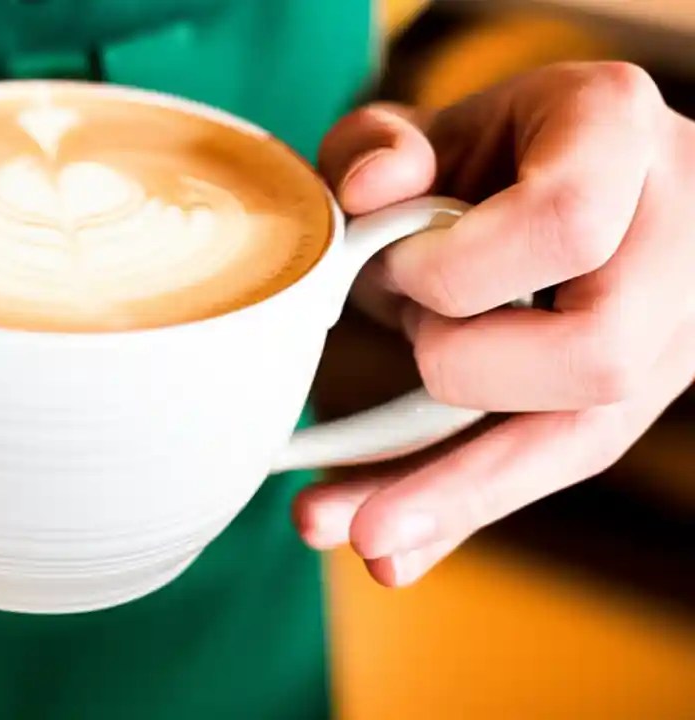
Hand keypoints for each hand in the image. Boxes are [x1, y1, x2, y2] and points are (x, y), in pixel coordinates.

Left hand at [295, 62, 694, 586]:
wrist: (555, 170)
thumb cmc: (483, 148)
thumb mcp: (424, 122)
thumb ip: (378, 147)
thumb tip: (366, 194)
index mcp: (619, 137)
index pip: (566, 223)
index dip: (460, 267)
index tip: (393, 266)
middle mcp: (675, 237)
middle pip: (596, 353)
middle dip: (467, 367)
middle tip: (406, 334)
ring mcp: (669, 328)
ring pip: (582, 437)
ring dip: (455, 491)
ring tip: (358, 536)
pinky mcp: (632, 395)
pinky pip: (551, 466)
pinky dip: (461, 507)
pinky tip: (391, 551)